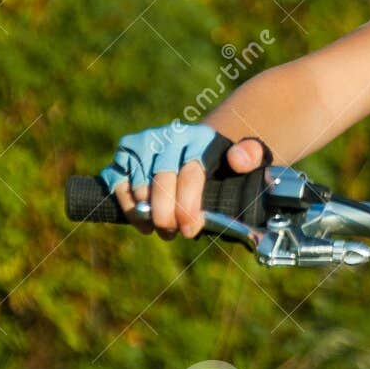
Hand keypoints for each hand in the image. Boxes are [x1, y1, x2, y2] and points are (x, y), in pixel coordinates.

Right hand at [99, 122, 268, 239]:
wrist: (199, 149)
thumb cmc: (224, 163)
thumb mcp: (249, 158)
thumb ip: (251, 156)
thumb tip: (237, 159)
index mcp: (201, 138)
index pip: (191, 174)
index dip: (189, 206)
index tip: (192, 229)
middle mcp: (170, 135)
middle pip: (162, 182)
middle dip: (167, 215)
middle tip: (175, 233)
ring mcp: (145, 142)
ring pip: (140, 186)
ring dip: (149, 215)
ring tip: (165, 229)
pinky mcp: (124, 153)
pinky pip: (118, 184)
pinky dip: (128, 207)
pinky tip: (143, 222)